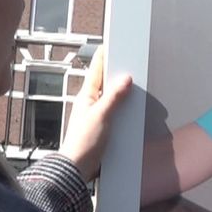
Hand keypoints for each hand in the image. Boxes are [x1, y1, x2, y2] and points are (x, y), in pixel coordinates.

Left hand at [60, 46, 132, 180]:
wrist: (78, 168)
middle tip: (128, 59)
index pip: (96, 70)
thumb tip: (125, 79)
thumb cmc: (83, 143)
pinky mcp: (105, 127)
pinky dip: (125, 107)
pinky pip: (117, 112)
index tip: (111, 43)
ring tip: (133, 81)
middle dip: (117, 71)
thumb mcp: (101, 116)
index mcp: (87, 96)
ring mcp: (98, 115)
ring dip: (122, 91)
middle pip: (106, 82)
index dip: (103, 55)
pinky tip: (132, 107)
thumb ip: (114, 97)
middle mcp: (92, 103)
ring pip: (113, 97)